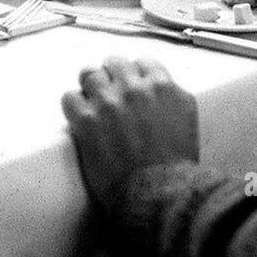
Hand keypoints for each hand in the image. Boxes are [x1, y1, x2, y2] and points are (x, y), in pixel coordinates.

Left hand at [61, 57, 198, 211]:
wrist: (159, 194)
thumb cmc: (174, 165)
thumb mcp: (187, 117)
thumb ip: (171, 94)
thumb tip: (157, 87)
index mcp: (162, 86)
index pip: (141, 62)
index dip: (134, 74)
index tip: (129, 85)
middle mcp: (134, 88)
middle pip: (113, 63)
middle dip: (111, 77)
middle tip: (109, 92)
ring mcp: (109, 102)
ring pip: (89, 74)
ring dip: (90, 88)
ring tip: (92, 103)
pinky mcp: (86, 120)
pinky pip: (69, 97)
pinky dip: (73, 106)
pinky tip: (79, 118)